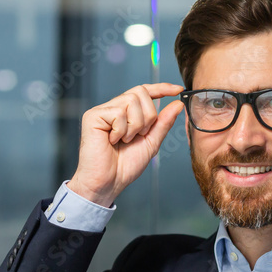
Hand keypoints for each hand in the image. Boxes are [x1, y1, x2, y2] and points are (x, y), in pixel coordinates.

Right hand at [69, 83, 185, 206]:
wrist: (108, 183)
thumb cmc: (124, 167)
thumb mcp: (151, 143)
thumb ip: (163, 123)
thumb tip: (178, 104)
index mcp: (126, 113)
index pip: (144, 92)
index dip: (161, 88)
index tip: (178, 90)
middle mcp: (113, 108)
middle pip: (140, 93)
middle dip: (148, 116)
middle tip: (139, 135)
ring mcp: (102, 111)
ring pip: (131, 101)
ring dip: (135, 126)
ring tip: (124, 140)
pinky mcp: (93, 116)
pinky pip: (118, 113)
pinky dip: (121, 130)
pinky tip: (113, 141)